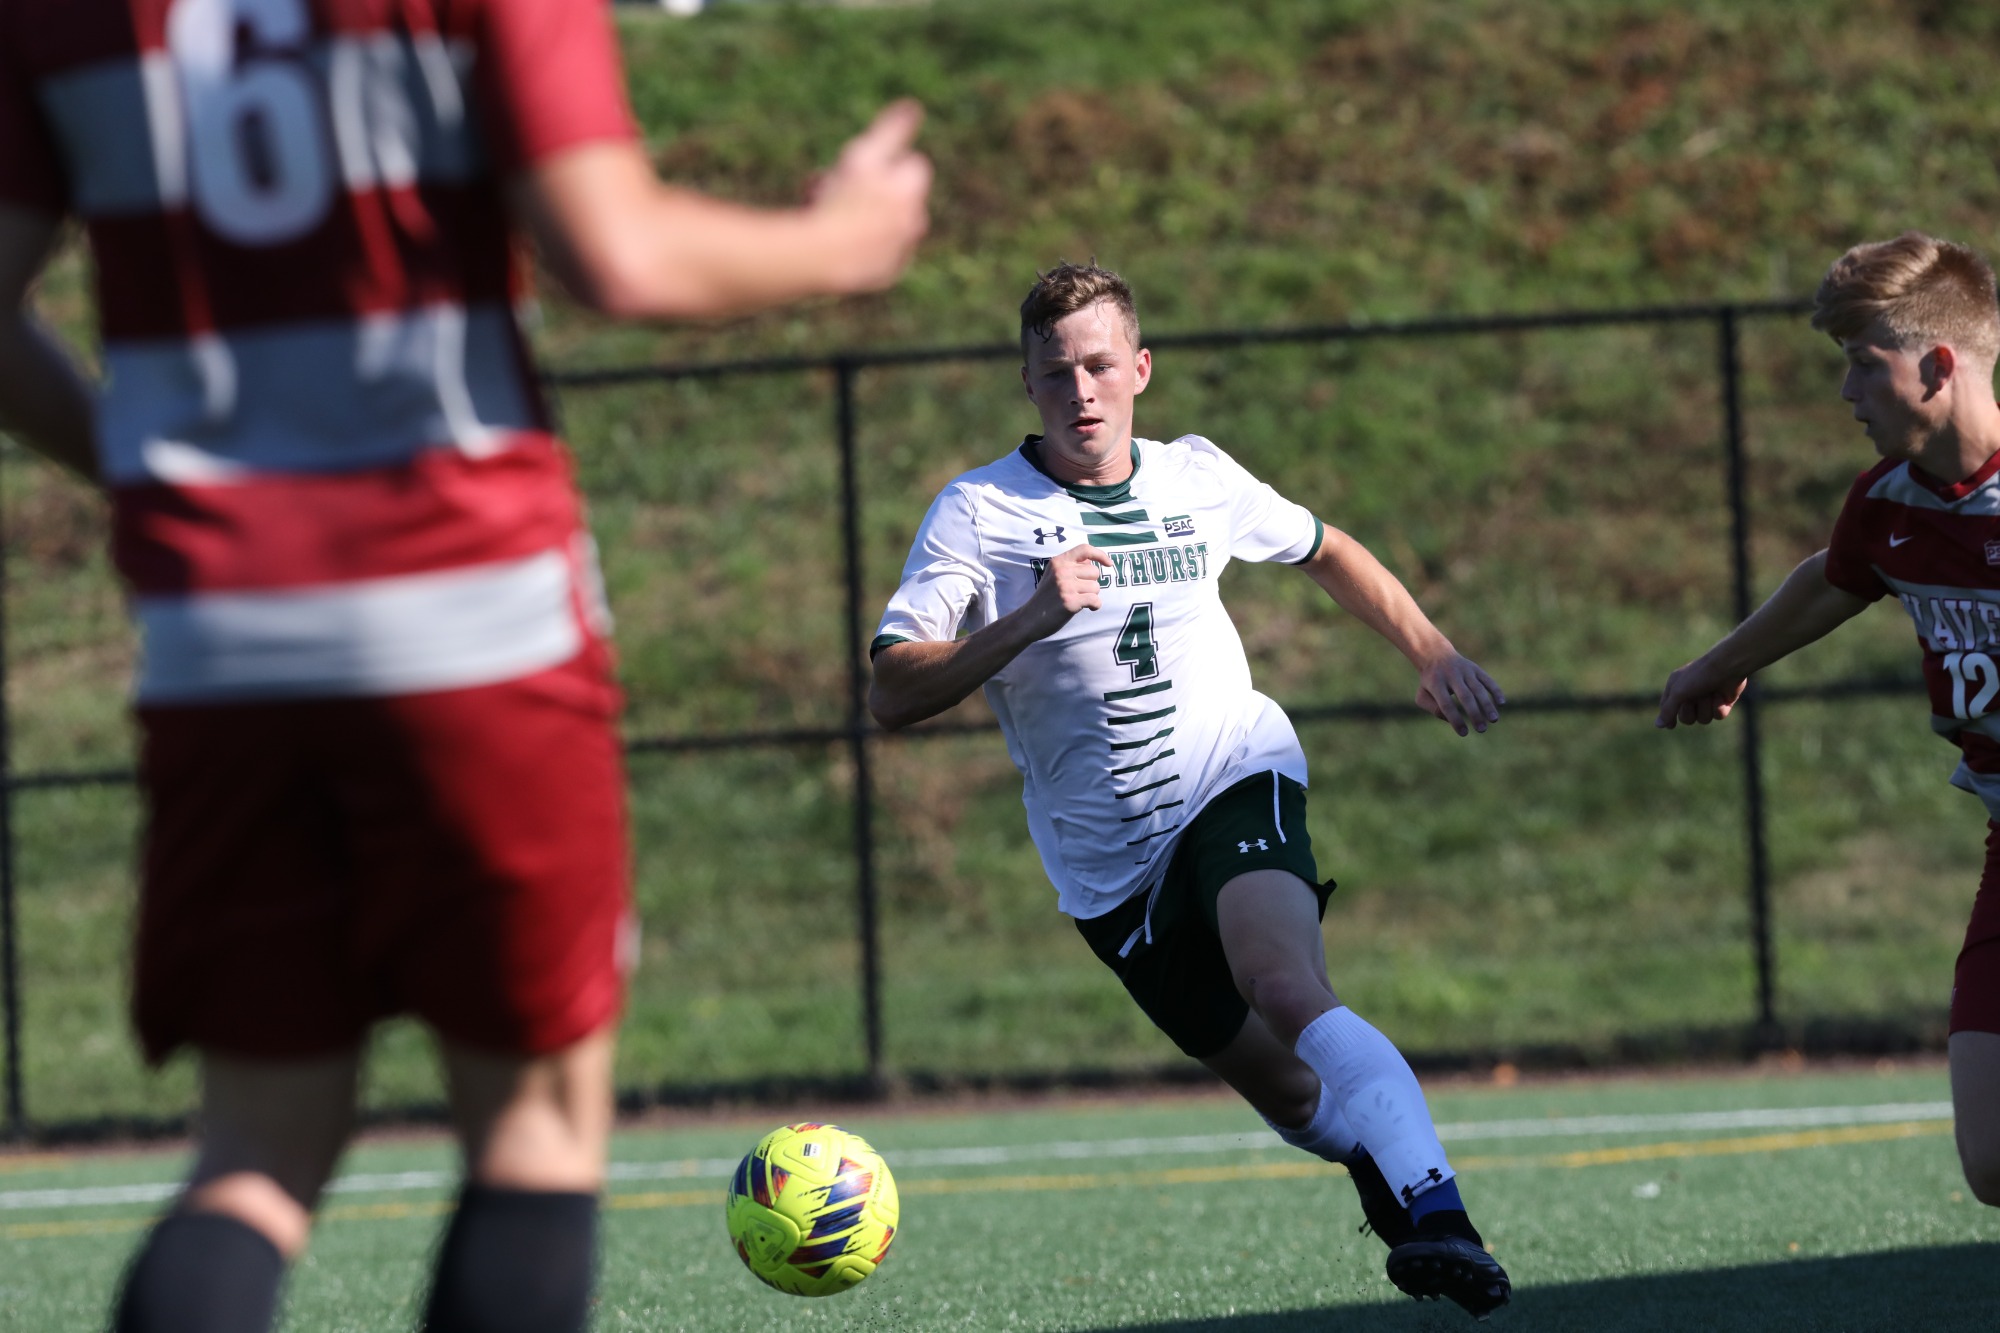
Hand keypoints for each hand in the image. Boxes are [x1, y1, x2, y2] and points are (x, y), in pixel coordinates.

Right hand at [807, 100, 932, 292]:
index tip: (852, 165)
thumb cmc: (841, 201)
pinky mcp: (883, 275)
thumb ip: (890, 131)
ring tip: (816, 207)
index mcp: (912, 193)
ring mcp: (900, 252)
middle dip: (861, 186)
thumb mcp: (861, 156)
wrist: (822, 260)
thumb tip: (912, 106)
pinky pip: (869, 252)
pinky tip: (825, 238)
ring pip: (878, 223)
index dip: (879, 161)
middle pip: (890, 194)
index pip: (909, 163)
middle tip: (825, 182)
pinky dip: (853, 242)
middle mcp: (913, 223)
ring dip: (852, 212)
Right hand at [1023, 543, 1112, 636]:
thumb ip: (1070, 566)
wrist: (1030, 619)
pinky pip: (1095, 600)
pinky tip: (1086, 608)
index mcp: (1058, 561)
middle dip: (1091, 583)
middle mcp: (1062, 571)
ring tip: (1077, 600)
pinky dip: (1094, 606)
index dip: (1100, 555)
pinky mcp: (1070, 602)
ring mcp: (1065, 586)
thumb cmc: (1045, 597)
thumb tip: (1092, 560)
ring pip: (1096, 587)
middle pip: (1094, 572)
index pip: (1084, 549)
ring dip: (1091, 596)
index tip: (1109, 564)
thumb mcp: (1053, 575)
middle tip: (1078, 592)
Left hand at [1415, 653, 1505, 735]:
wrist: (1436, 655)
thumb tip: (1450, 719)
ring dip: (1487, 705)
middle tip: (1482, 730)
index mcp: (1435, 683)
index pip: (1446, 704)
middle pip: (1465, 696)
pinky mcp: (1475, 668)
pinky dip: (1495, 690)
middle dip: (1474, 714)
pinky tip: (1501, 703)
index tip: (1464, 733)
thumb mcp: (1422, 695)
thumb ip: (1433, 708)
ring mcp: (1465, 671)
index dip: (1455, 720)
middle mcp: (1451, 675)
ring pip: (1478, 688)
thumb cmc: (1429, 682)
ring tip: (1494, 720)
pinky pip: (1487, 679)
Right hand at [1656, 657, 1748, 727]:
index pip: (1668, 708)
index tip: (1672, 726)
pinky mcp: (1722, 702)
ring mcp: (1707, 700)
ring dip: (1706, 707)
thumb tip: (1659, 725)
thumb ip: (1668, 709)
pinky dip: (1719, 707)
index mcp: (1676, 688)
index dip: (1669, 717)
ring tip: (1710, 693)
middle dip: (1690, 711)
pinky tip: (1722, 696)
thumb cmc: (1699, 675)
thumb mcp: (1678, 692)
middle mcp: (1691, 694)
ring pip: (1703, 719)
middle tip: (1693, 699)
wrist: (1727, 667)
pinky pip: (1718, 716)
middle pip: (1686, 719)